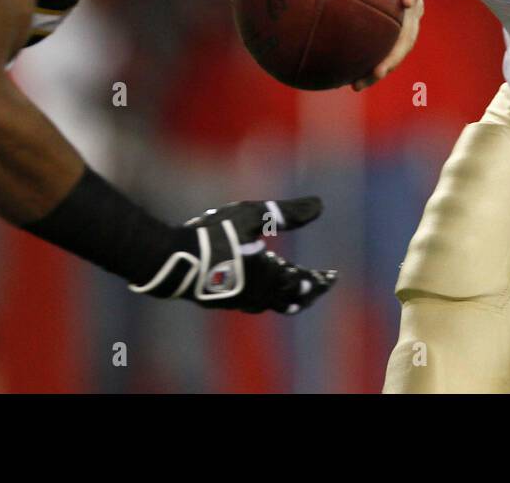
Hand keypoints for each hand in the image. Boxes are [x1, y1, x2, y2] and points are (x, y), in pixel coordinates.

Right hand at [130, 196, 336, 313]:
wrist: (177, 261)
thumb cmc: (217, 236)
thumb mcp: (254, 216)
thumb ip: (287, 212)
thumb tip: (320, 205)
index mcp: (270, 276)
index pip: (303, 283)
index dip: (319, 281)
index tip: (333, 277)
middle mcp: (258, 294)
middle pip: (289, 299)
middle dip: (305, 291)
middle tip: (316, 286)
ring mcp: (238, 300)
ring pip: (270, 304)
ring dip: (286, 297)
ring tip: (292, 294)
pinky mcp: (221, 300)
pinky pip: (252, 303)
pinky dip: (265, 296)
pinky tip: (257, 289)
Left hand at [352, 0, 423, 91]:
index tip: (408, 0)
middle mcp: (412, 4)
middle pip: (409, 33)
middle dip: (394, 53)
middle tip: (377, 69)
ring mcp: (407, 21)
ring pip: (398, 49)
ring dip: (381, 68)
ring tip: (358, 83)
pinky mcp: (397, 32)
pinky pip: (384, 51)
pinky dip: (368, 66)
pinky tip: (347, 80)